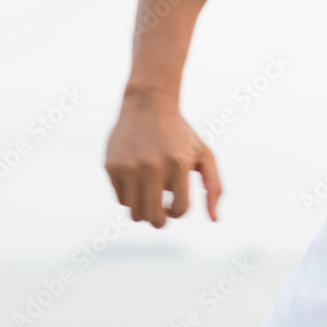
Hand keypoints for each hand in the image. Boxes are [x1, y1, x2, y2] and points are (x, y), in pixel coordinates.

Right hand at [104, 93, 221, 227]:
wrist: (148, 106)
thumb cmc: (180, 135)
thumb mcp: (204, 155)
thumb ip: (214, 187)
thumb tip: (215, 220)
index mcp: (179, 164)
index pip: (180, 210)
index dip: (179, 212)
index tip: (177, 203)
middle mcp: (153, 167)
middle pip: (154, 218)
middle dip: (160, 221)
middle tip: (162, 212)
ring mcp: (129, 168)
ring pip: (135, 213)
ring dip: (144, 211)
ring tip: (150, 196)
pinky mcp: (112, 167)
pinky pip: (121, 199)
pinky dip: (130, 197)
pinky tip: (137, 180)